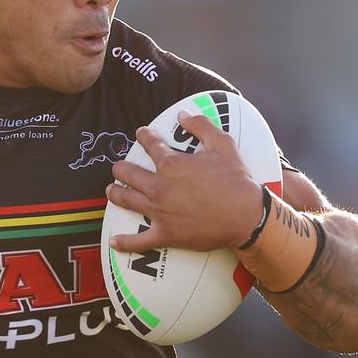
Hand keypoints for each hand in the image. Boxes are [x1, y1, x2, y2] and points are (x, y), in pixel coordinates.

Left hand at [107, 111, 263, 252]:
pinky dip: (125, 243)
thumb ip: (201, 125)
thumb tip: (183, 114)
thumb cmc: (236, 181)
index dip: (144, 136)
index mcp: (171, 164)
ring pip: (126, 200)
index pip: (150, 144)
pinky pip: (139, 241)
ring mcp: (159, 211)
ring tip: (111, 190)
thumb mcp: (223, 145)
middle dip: (120, 168)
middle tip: (119, 167)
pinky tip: (114, 242)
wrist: (246, 216)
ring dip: (115, 193)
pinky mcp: (165, 234)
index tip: (141, 134)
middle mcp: (159, 186)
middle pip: (128, 173)